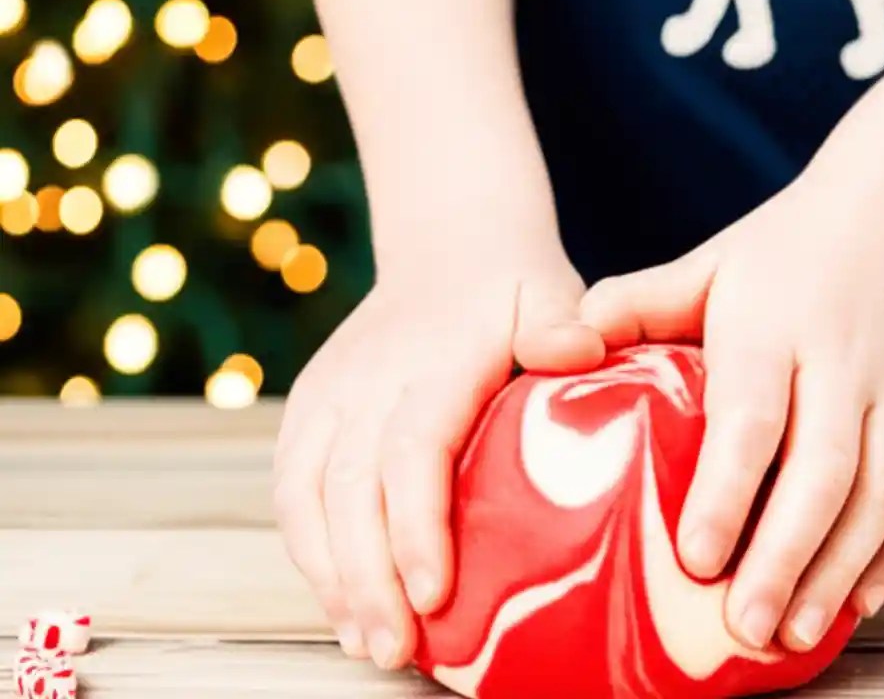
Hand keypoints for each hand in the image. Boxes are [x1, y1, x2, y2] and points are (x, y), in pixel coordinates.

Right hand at [272, 241, 602, 669]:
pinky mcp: (309, 407)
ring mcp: (330, 392)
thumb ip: (561, 328)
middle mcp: (369, 377)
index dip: (417, 525)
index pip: (414, 450)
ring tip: (363, 641)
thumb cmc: (515, 288)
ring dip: (330, 574)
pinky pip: (291, 485)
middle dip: (367, 578)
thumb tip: (582, 352)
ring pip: (307, 494)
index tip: (434, 595)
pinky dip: (306, 547)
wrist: (450, 245)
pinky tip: (337, 599)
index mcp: (435, 359)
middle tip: (394, 649)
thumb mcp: (551, 293)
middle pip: (352, 488)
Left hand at [578, 172, 883, 652]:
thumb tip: (561, 348)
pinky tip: (863, 601)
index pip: (752, 418)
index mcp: (775, 324)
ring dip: (841, 570)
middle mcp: (844, 362)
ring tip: (795, 632)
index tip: (696, 559)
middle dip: (785, 557)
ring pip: (880, 494)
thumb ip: (637, 304)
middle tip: (743, 628)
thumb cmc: (786, 245)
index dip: (727, 492)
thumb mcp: (709, 263)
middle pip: (823, 472)